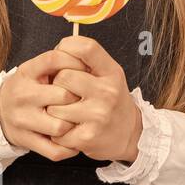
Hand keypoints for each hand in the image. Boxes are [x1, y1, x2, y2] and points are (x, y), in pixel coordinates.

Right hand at [0, 48, 86, 160]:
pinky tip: (73, 138)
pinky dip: (69, 148)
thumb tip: (89, 62)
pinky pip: (55, 150)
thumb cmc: (28, 88)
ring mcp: (22, 120)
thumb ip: (59, 63)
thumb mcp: (37, 70)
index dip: (76, 62)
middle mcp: (22, 95)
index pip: (54, 59)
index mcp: (27, 72)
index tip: (88, 69)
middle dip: (78, 97)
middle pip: (63, 95)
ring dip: (73, 124)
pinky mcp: (25, 140)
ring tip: (77, 120)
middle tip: (83, 99)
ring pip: (60, 126)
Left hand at [45, 35, 142, 162]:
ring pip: (55, 106)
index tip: (61, 56)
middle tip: (64, 92)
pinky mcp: (88, 137)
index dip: (67, 48)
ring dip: (54, 111)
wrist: (130, 134)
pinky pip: (57, 130)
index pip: (87, 48)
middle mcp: (107, 92)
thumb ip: (88, 60)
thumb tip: (57, 49)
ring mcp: (98, 115)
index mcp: (112, 73)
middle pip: (63, 76)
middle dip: (57, 84)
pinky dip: (58, 132)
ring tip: (66, 112)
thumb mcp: (108, 75)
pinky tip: (69, 128)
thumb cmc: (111, 101)